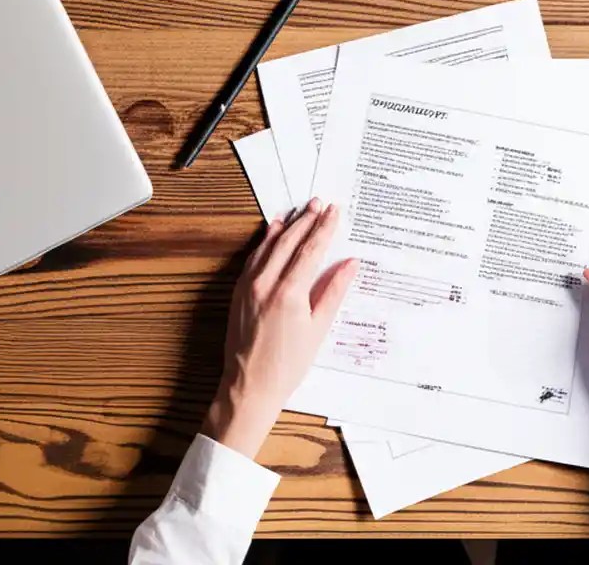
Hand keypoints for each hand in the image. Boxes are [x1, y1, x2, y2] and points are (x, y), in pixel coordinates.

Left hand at [203, 198, 358, 457]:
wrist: (250, 386)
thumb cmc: (287, 365)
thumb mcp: (319, 329)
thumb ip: (333, 291)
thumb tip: (349, 264)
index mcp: (289, 293)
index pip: (311, 250)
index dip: (324, 228)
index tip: (334, 211)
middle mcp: (265, 284)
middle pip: (289, 242)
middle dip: (306, 220)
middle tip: (320, 203)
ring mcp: (248, 287)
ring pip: (268, 246)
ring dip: (286, 226)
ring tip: (300, 210)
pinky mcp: (238, 293)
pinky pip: (253, 258)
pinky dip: (265, 242)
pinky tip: (273, 232)